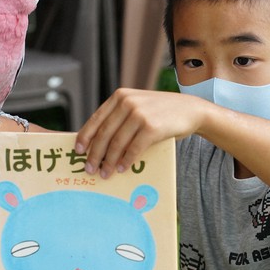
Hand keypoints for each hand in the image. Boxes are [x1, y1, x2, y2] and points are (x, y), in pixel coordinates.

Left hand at [75, 88, 207, 177]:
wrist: (191, 110)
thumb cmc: (162, 112)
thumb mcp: (139, 106)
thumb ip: (121, 117)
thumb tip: (99, 143)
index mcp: (120, 96)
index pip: (96, 119)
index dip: (85, 137)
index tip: (78, 151)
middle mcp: (128, 102)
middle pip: (104, 133)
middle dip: (95, 154)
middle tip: (89, 169)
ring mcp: (140, 114)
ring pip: (117, 143)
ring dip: (109, 161)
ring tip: (105, 173)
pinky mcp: (152, 127)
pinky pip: (133, 149)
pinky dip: (126, 161)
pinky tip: (122, 168)